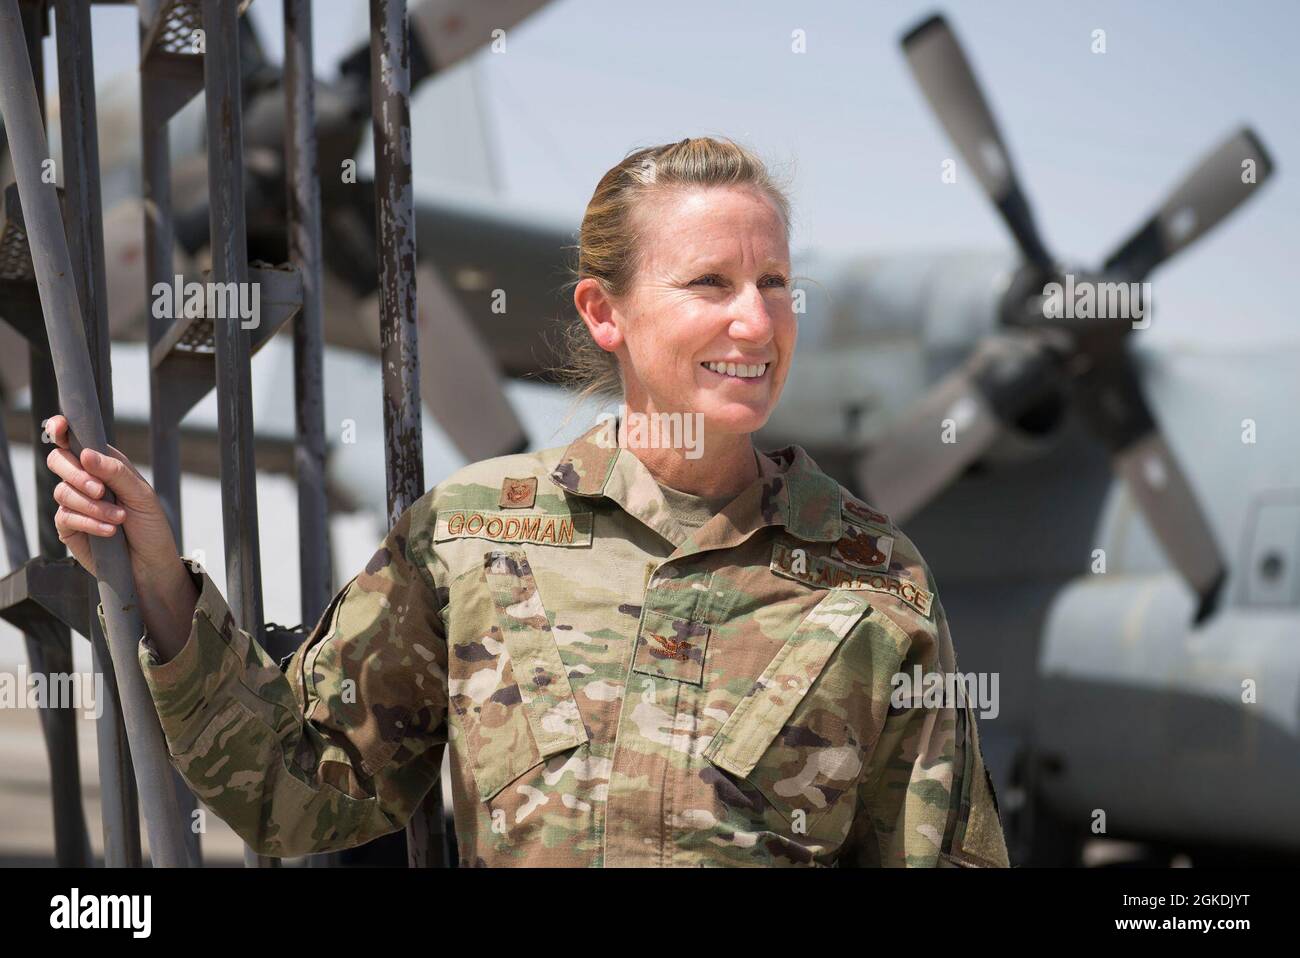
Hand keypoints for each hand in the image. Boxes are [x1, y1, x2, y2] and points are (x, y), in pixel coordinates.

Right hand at [44, 414, 177, 580]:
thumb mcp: (142, 496)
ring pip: (62, 491)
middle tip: (101, 490)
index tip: (60, 428)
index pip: (77, 441)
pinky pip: (65, 516)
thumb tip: (85, 453)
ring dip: (92, 506)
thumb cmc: (150, 526)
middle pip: (59, 461)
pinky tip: (109, 531)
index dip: (62, 430)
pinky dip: (89, 522)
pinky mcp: (68, 526)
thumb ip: (116, 472)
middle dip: (77, 475)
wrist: (150, 564)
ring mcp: (75, 503)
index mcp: (105, 465)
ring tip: (119, 518)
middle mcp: (86, 480)